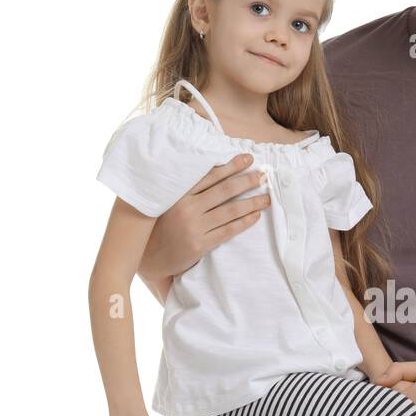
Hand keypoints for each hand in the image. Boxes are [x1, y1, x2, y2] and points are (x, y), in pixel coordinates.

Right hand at [138, 154, 271, 284]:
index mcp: (179, 194)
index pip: (211, 175)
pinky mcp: (200, 245)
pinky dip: (244, 222)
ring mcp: (194, 227)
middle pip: (224, 190)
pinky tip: (255, 216)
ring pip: (230, 211)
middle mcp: (187, 208)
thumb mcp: (170, 202)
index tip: (248, 158)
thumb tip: (216, 171)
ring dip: (252, 202)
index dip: (231, 165)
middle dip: (247, 181)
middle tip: (263, 175)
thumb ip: (188, 189)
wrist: (149, 257)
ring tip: (267, 198)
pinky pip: (228, 230)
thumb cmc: (162, 225)